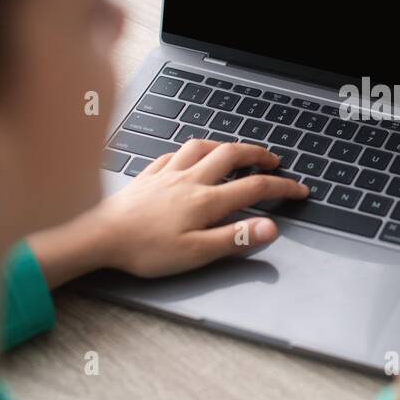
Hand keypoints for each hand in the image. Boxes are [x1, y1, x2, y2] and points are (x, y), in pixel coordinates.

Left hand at [28, 140, 308, 286]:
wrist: (100, 237)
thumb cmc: (145, 249)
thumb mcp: (197, 253)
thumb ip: (236, 238)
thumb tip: (270, 228)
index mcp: (206, 201)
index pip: (255, 187)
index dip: (282, 187)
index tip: (299, 189)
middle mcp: (190, 180)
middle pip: (232, 155)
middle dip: (257, 155)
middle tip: (274, 161)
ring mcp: (168, 174)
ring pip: (202, 147)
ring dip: (225, 146)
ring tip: (236, 151)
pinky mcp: (148, 175)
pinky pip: (174, 154)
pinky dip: (190, 151)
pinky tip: (189, 157)